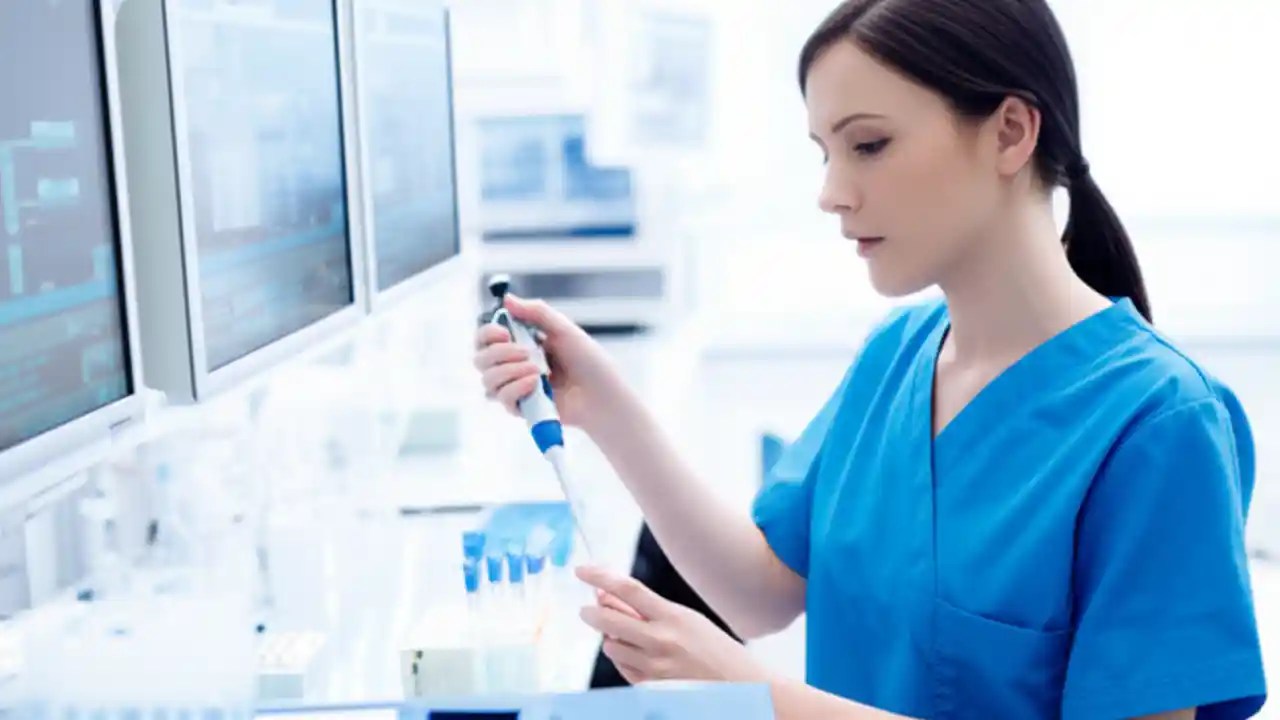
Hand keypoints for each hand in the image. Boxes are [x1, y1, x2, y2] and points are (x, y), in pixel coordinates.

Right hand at [474, 295, 623, 429]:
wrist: (603, 394)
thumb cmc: (589, 361)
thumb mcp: (563, 329)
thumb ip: (536, 312)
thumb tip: (507, 299)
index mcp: (521, 343)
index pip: (486, 338)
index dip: (487, 334)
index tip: (503, 332)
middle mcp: (514, 365)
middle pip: (480, 359)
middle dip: (498, 353)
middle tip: (525, 352)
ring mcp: (516, 387)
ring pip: (488, 380)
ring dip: (509, 371)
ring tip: (536, 370)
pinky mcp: (522, 408)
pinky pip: (502, 399)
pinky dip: (515, 388)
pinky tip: (535, 384)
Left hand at [575, 566, 768, 685]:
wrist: (740, 688)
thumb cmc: (716, 650)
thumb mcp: (687, 620)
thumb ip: (649, 609)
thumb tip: (608, 596)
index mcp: (673, 617)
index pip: (627, 589)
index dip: (600, 577)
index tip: (583, 571)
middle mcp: (661, 642)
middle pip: (609, 620)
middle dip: (592, 613)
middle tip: (587, 610)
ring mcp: (654, 668)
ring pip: (611, 647)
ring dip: (611, 638)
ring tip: (628, 636)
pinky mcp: (651, 689)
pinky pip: (621, 669)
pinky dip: (622, 659)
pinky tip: (635, 654)